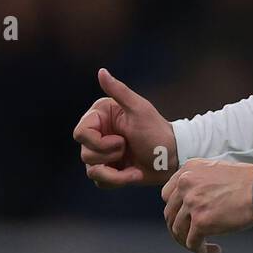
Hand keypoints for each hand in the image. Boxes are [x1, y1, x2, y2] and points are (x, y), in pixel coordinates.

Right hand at [73, 68, 177, 187]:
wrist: (171, 157)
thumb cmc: (157, 130)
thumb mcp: (139, 109)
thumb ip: (119, 91)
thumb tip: (101, 71)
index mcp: (101, 116)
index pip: (80, 134)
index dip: (99, 142)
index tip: (121, 140)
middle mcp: (98, 133)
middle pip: (85, 153)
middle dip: (109, 156)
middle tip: (128, 149)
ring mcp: (102, 153)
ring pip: (91, 170)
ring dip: (115, 172)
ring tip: (134, 167)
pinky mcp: (108, 170)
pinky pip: (100, 181)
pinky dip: (118, 181)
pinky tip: (134, 174)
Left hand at [160, 158, 252, 252]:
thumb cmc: (248, 180)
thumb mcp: (216, 170)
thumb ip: (200, 181)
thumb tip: (193, 200)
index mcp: (188, 170)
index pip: (168, 195)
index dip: (175, 210)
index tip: (184, 218)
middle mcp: (186, 185)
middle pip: (170, 214)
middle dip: (179, 228)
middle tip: (192, 236)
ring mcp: (192, 203)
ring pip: (178, 231)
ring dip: (189, 242)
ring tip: (204, 246)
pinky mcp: (201, 221)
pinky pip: (193, 243)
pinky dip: (201, 250)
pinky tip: (214, 251)